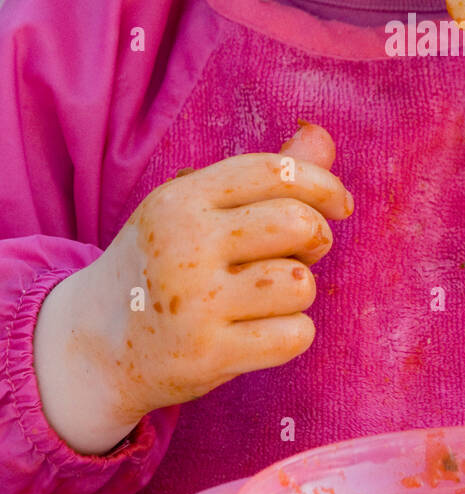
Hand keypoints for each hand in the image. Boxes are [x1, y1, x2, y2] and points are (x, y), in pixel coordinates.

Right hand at [33, 123, 352, 452]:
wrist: (96, 347)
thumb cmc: (162, 267)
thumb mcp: (195, 211)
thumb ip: (261, 178)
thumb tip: (323, 139)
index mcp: (181, 199)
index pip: (274, 170)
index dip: (323, 183)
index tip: (339, 204)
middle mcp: (185, 246)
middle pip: (296, 222)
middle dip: (315, 237)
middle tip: (298, 254)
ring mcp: (194, 303)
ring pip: (300, 283)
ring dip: (298, 291)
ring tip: (266, 298)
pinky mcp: (206, 354)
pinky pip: (294, 335)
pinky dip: (292, 334)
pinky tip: (262, 332)